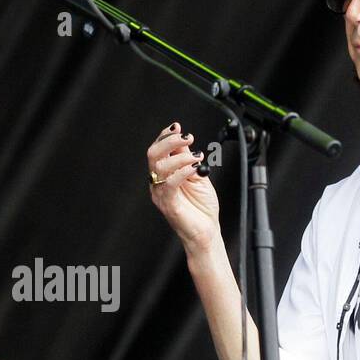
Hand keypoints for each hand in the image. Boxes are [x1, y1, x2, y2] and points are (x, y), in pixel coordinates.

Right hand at [146, 121, 220, 252]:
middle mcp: (159, 183)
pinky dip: (183, 171)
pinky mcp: (168, 204)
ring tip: (197, 157)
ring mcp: (161, 194)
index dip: (165, 136)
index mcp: (164, 175)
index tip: (178, 127)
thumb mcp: (197, 175)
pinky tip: (195, 168)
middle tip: (186, 138)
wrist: (206, 231)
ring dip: (181, 157)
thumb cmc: (202, 207)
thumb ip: (188, 159)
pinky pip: (170, 183)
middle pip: (153, 154)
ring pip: (160, 167)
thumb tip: (185, 140)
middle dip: (169, 141)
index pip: (157, 150)